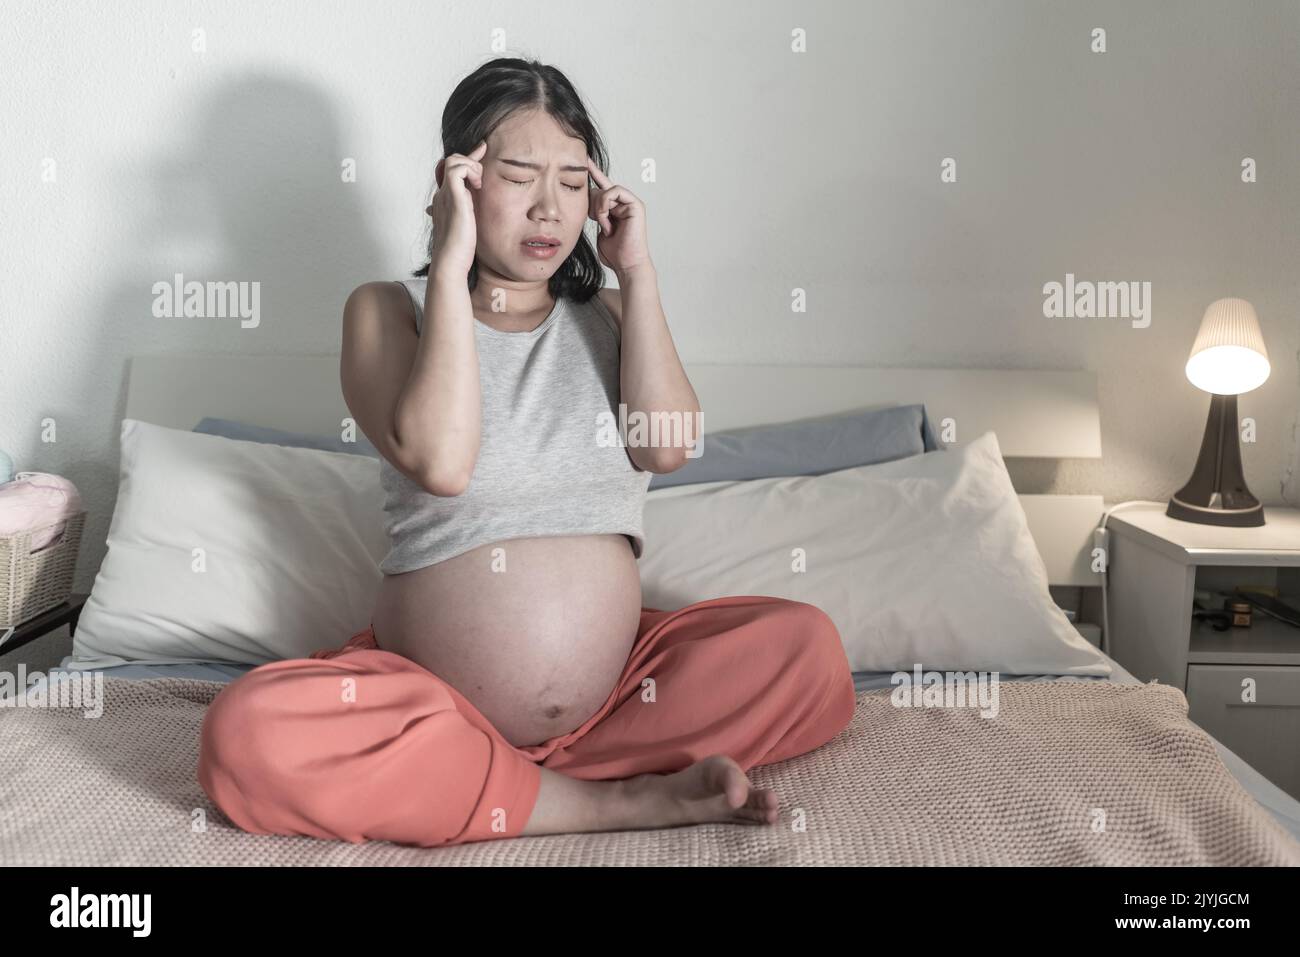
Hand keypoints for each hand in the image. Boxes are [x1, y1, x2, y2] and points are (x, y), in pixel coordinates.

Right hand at [428, 140, 486, 278]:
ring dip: (470, 164)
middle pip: (451, 161)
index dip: (468, 158)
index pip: (453, 172)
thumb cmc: (460, 250)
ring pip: (452, 160)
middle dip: (470, 159)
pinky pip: (457, 168)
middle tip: (482, 175)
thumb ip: (470, 213)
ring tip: (479, 183)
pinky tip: (478, 186)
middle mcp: (443, 194)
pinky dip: (470, 169)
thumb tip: (474, 206)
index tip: (482, 149)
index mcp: (445, 200)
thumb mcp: (468, 227)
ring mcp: (445, 195)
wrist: (451, 262)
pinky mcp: (452, 197)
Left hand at [587, 158, 651, 274]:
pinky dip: (605, 205)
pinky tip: (606, 219)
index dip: (593, 173)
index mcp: (615, 208)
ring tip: (603, 223)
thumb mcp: (599, 229)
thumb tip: (589, 200)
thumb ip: (596, 213)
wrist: (626, 264)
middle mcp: (624, 203)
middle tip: (596, 220)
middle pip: (599, 189)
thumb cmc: (614, 253)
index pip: (602, 186)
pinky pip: (614, 192)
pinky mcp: (636, 204)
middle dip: (592, 204)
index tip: (583, 160)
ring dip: (599, 207)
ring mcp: (631, 203)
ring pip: (606, 190)